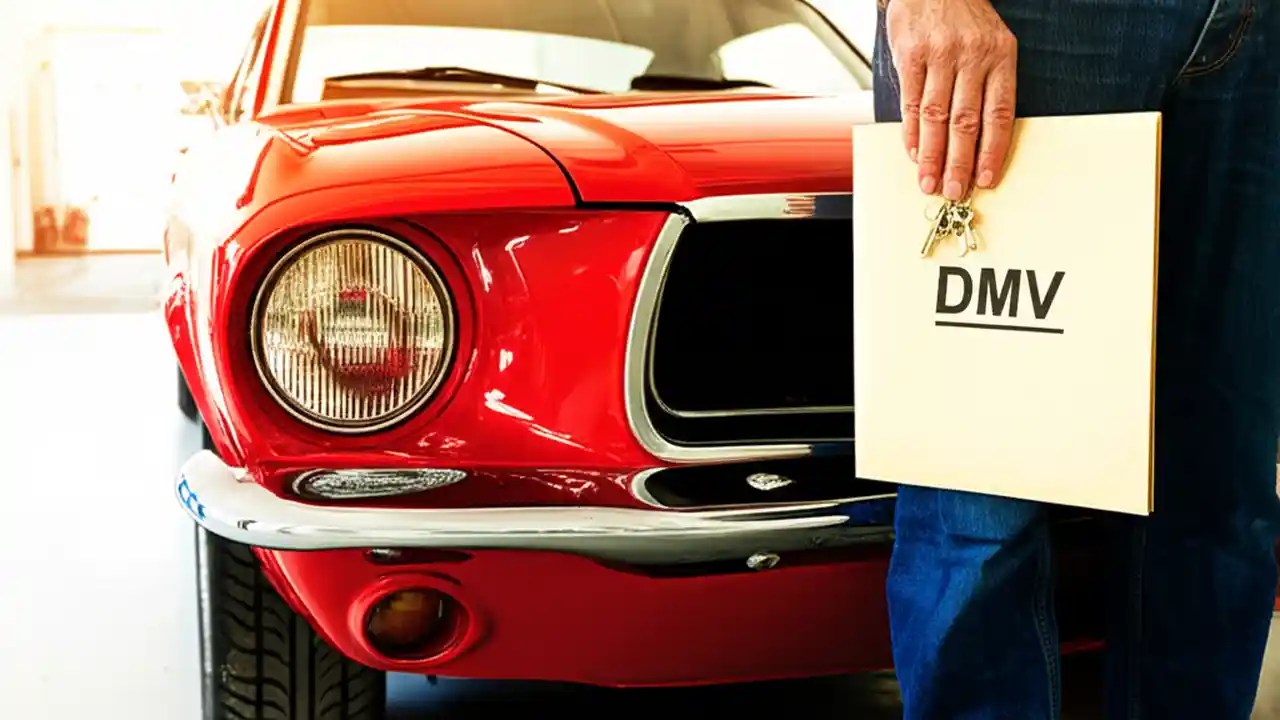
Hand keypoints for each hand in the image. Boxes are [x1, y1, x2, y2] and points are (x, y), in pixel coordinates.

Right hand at [885, 0, 1016, 199]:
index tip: (986, 179)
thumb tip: (976, 138)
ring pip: (936, 117)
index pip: (998, 113)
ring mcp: (940, 56)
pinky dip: (910, 133)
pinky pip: (910, 102)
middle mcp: (972, 56)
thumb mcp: (990, 42)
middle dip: (960, 162)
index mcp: (1000, 56)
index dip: (992, 150)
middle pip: (966, 121)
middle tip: (954, 191)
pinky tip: (912, 153)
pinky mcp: (911, 55)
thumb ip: (985, 84)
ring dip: (931, 155)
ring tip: (929, 181)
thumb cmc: (963, 18)